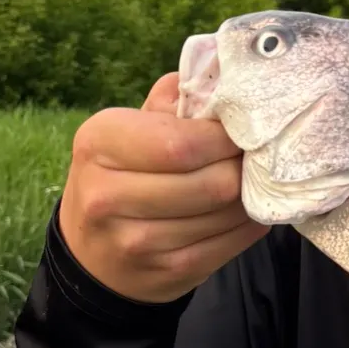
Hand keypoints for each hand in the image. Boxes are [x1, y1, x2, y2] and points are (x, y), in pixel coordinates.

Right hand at [58, 72, 268, 304]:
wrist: (94, 253)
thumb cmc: (123, 171)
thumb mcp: (132, 126)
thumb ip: (175, 98)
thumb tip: (228, 73)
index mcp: (98, 142)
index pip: (180, 142)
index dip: (223, 136)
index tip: (241, 129)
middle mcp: (106, 195)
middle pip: (211, 182)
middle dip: (243, 165)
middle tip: (255, 154)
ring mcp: (134, 242)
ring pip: (225, 214)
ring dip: (250, 195)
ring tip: (252, 179)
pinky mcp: (165, 274)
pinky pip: (230, 244)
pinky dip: (249, 224)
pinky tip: (247, 208)